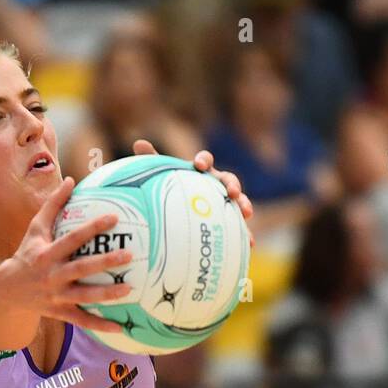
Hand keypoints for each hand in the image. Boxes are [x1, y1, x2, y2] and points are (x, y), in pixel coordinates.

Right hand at [0, 175, 130, 333]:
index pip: (72, 238)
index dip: (92, 228)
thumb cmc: (27, 253)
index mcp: (47, 254)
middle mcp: (52, 276)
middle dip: (104, 263)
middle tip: (128, 256)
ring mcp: (56, 296)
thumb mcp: (35, 228)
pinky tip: (121, 327)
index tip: (114, 218)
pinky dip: (100, 325)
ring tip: (129, 289)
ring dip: (106, 294)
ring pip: (84, 296)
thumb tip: (72, 179)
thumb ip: (53, 205)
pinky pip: (83, 320)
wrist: (7, 290)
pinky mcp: (60, 312)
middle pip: (80, 269)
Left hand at [132, 139, 255, 247]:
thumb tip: (138, 143)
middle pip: (228, 179)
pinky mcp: (230, 220)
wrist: (181, 214)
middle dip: (232, 184)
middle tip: (232, 192)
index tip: (198, 165)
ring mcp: (225, 201)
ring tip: (247, 213)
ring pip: (239, 200)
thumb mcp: (162, 178)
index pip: (205, 160)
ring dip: (244, 204)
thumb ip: (153, 161)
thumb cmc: (172, 191)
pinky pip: (239, 226)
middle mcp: (216, 183)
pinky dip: (245, 233)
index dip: (203, 160)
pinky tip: (250, 243)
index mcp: (201, 171)